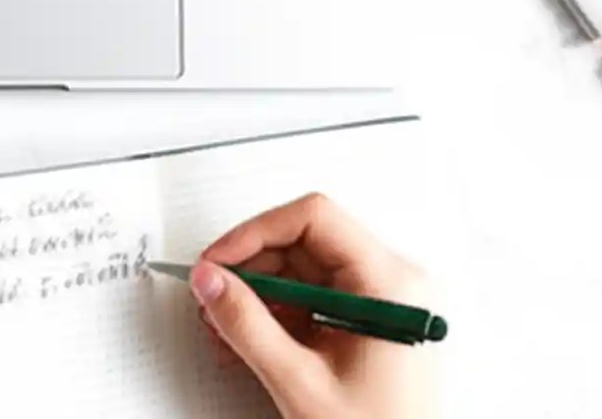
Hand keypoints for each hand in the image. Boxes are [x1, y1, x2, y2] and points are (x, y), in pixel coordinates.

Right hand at [192, 193, 435, 418]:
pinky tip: (245, 337)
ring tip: (222, 323)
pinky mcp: (365, 323)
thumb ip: (247, 326)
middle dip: (249, 268)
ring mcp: (379, 303)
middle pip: (304, 243)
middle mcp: (391, 284)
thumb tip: (210, 281)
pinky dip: (274, 314)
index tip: (218, 260)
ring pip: (302, 270)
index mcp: (390, 285)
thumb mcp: (300, 382)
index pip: (314, 219)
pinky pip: (311, 298)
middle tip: (212, 294)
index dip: (256, 232)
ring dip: (255, 294)